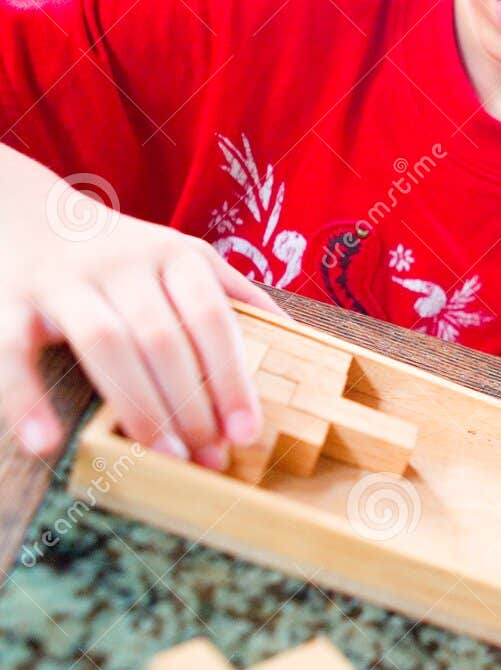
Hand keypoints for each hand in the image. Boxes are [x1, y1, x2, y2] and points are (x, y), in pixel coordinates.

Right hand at [0, 167, 282, 465]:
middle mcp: (121, 262)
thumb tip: (301, 338)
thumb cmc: (121, 255)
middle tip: (209, 458)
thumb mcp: (181, 258)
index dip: (231, 377)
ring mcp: (64, 280)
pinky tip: (47, 444)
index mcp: (172, 254)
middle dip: (191, 404)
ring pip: (105, 342)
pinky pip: (13, 353)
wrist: (26, 211)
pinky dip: (26, 400)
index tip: (247, 432)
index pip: (211, 317)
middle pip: (163, 337)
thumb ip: (233, 295)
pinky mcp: (10, 302)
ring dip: (138, 406)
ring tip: (165, 456)